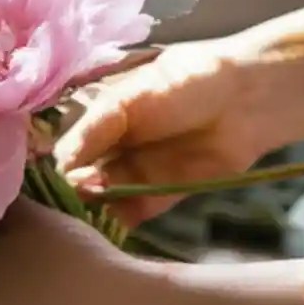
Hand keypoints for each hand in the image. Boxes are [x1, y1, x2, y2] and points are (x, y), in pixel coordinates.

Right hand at [56, 38, 269, 226]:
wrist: (246, 98)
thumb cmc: (186, 82)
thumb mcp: (128, 98)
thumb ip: (93, 131)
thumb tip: (60, 166)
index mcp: (100, 119)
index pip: (67, 149)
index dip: (58, 164)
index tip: (57, 174)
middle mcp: (112, 150)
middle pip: (79, 177)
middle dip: (74, 186)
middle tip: (81, 186)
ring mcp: (134, 175)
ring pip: (100, 198)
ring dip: (92, 204)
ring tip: (97, 196)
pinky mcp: (158, 198)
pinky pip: (128, 214)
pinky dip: (114, 222)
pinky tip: (106, 221)